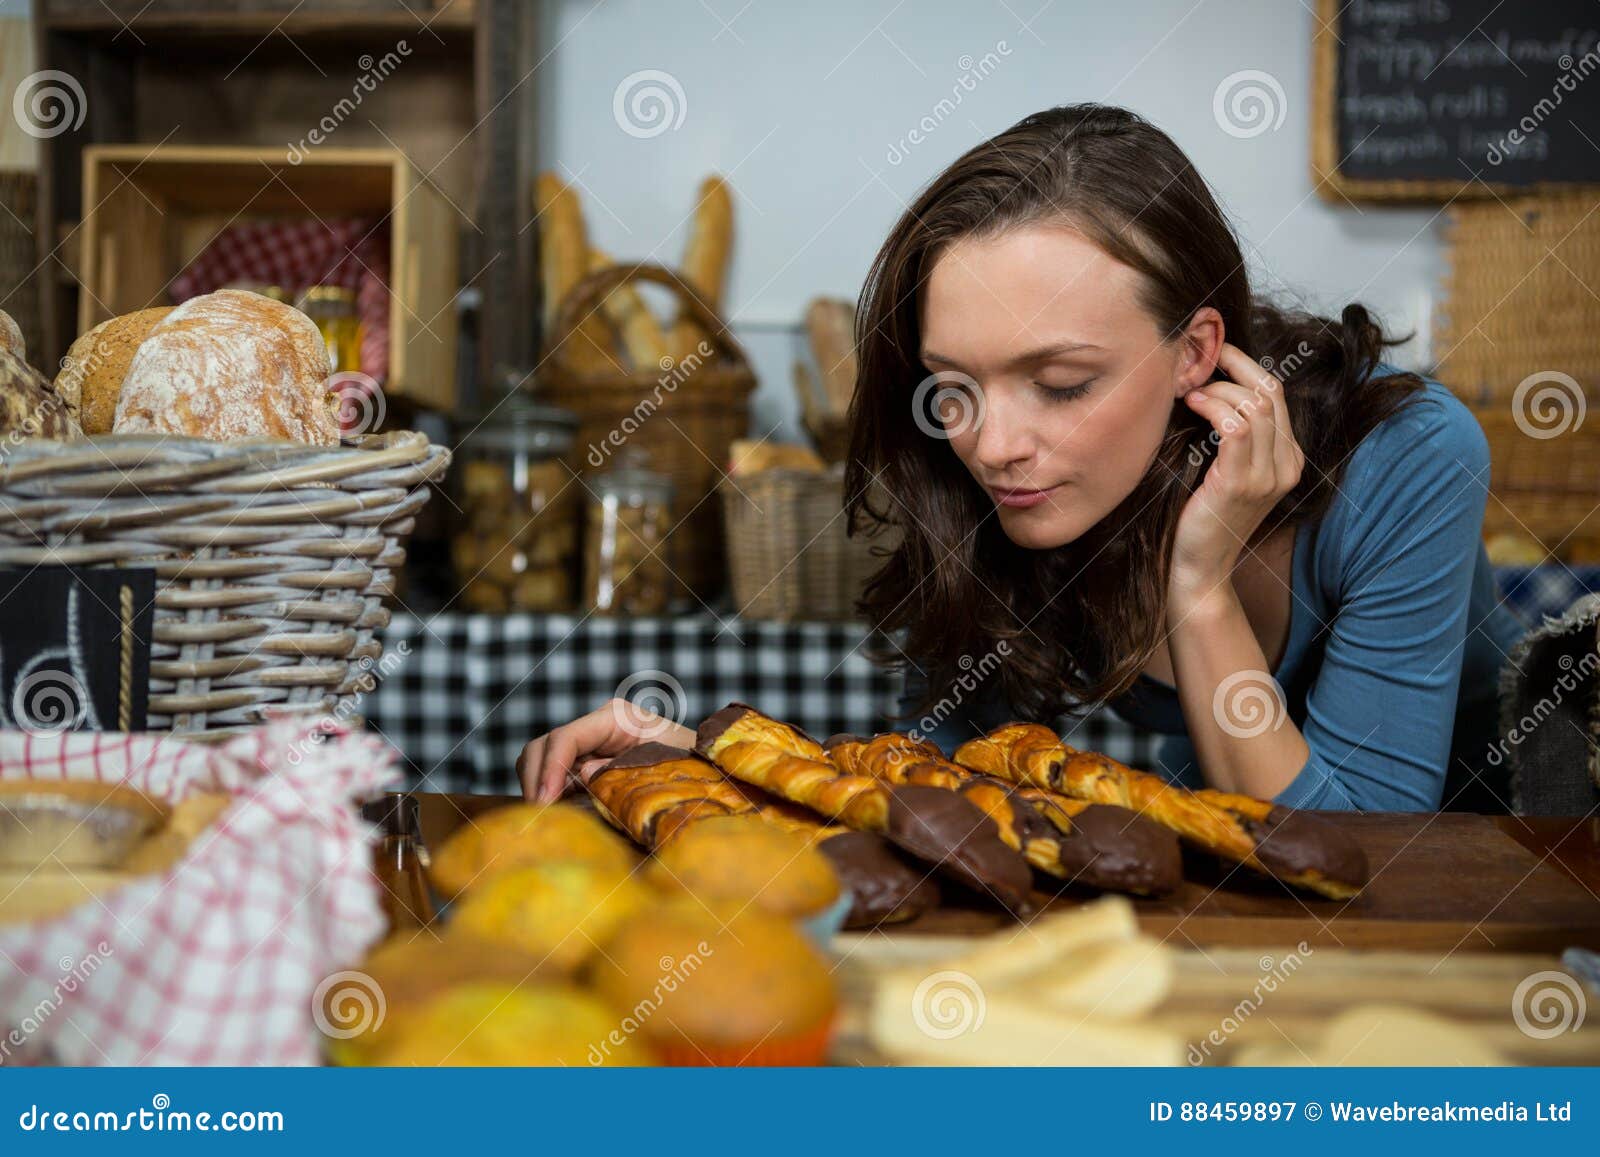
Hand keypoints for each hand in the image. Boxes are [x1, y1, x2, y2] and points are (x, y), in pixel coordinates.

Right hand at [517, 699, 693, 802]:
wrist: (707, 770)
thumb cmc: (693, 764)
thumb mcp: (662, 765)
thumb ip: (622, 770)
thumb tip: (582, 776)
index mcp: (615, 717)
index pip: (566, 738)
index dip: (550, 769)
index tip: (545, 800)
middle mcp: (595, 726)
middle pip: (543, 746)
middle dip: (536, 779)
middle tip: (539, 816)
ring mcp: (587, 745)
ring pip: (539, 759)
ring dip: (538, 788)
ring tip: (547, 817)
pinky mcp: (584, 764)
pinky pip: (552, 775)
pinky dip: (547, 793)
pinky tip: (557, 814)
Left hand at [1171, 343, 1303, 608]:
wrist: (1197, 568)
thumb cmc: (1201, 516)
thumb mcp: (1225, 471)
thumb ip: (1232, 436)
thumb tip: (1210, 384)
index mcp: (1289, 459)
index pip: (1277, 394)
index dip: (1246, 366)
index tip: (1215, 354)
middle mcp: (1287, 466)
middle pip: (1270, 392)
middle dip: (1234, 367)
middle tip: (1199, 360)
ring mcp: (1268, 477)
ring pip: (1255, 406)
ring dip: (1219, 389)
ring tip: (1190, 391)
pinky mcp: (1242, 484)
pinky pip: (1237, 427)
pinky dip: (1215, 407)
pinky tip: (1194, 406)